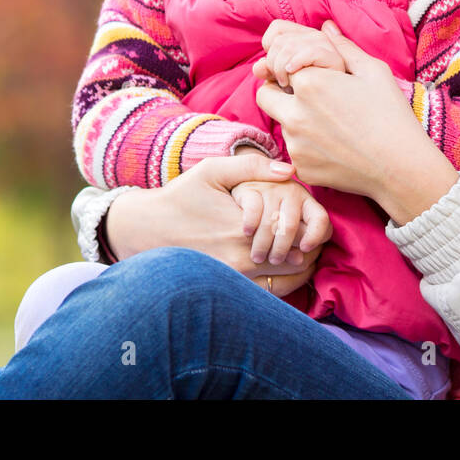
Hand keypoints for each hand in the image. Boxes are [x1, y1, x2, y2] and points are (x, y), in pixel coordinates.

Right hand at [103, 151, 332, 278]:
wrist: (147, 229)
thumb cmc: (181, 197)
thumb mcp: (212, 171)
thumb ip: (252, 166)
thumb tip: (289, 171)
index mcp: (244, 227)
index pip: (298, 231)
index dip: (312, 225)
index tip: (311, 214)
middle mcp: (243, 257)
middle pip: (300, 258)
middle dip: (311, 245)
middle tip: (312, 231)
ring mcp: (236, 278)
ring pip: (289, 279)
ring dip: (302, 266)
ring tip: (302, 248)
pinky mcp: (229, 289)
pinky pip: (270, 293)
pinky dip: (285, 282)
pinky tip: (284, 266)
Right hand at [232, 178, 331, 265]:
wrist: (235, 184)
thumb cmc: (266, 207)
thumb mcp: (284, 219)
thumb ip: (295, 237)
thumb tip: (299, 260)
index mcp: (306, 199)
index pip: (320, 219)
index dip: (316, 236)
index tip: (305, 250)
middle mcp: (292, 190)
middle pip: (292, 228)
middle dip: (283, 250)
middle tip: (274, 261)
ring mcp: (271, 188)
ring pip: (271, 223)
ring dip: (264, 245)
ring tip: (258, 257)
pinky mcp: (250, 187)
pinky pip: (254, 211)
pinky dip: (251, 225)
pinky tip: (248, 233)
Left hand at [256, 21, 459, 223]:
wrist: (402, 168)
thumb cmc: (392, 115)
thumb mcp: (373, 71)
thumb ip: (342, 46)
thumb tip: (325, 27)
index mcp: (309, 83)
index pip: (277, 64)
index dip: (291, 66)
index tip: (306, 72)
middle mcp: (294, 115)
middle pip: (265, 94)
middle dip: (278, 91)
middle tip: (305, 95)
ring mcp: (295, 145)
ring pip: (280, 123)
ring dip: (294, 119)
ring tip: (330, 123)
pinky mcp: (301, 169)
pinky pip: (293, 150)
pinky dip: (306, 145)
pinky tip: (333, 145)